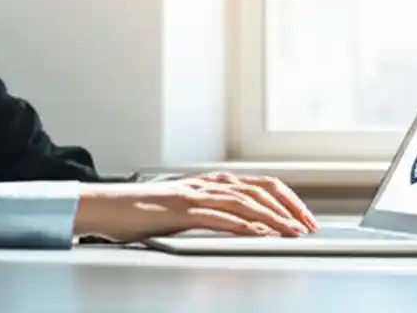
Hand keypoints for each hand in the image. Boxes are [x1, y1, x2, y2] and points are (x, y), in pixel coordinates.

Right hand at [74, 171, 318, 242]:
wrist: (108, 207)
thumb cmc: (143, 211)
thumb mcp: (186, 210)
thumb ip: (213, 212)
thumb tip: (244, 227)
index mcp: (211, 182)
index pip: (261, 185)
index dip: (288, 200)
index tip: (305, 219)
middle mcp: (207, 184)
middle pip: (260, 190)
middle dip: (289, 209)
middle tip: (308, 228)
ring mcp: (195, 195)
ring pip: (244, 202)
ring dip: (273, 218)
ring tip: (292, 232)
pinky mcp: (182, 210)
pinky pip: (218, 216)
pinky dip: (242, 224)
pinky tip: (257, 233)